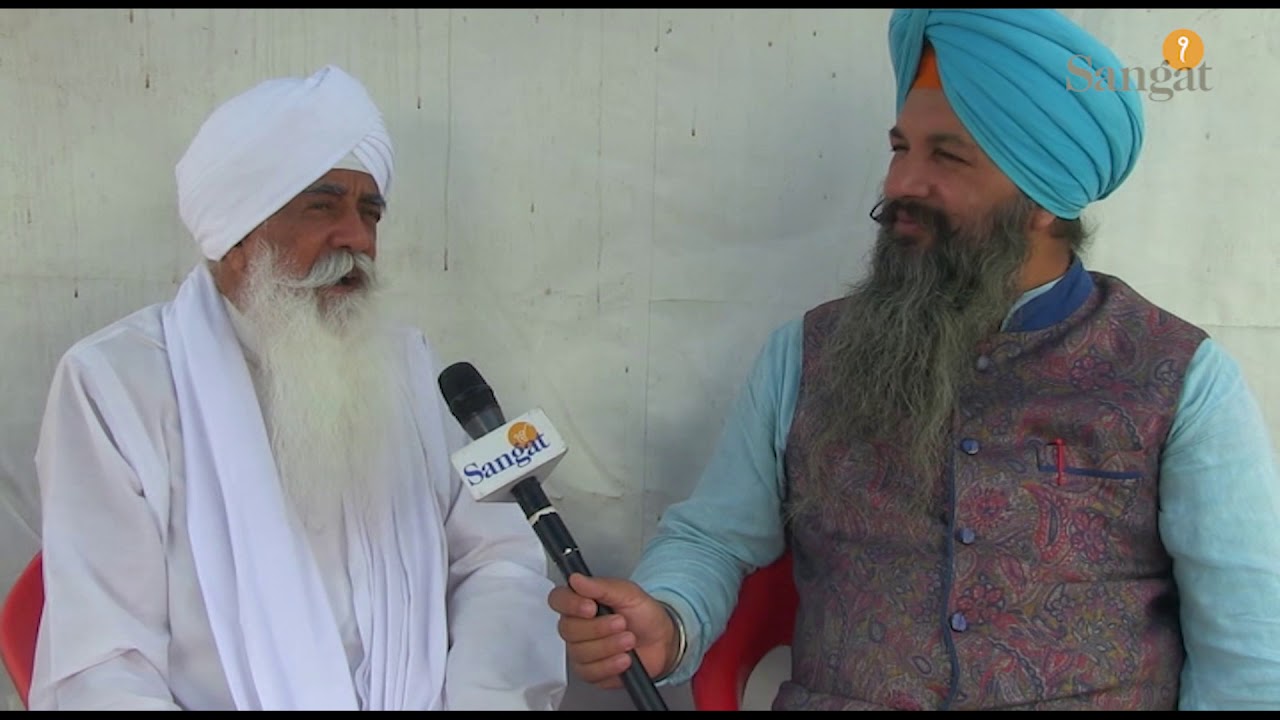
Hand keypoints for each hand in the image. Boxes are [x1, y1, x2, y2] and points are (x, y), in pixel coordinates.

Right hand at [547, 573, 678, 689]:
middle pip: (568, 629)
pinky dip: (610, 665)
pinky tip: (624, 659)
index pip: (558, 600)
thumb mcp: (628, 593)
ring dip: (608, 646)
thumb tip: (576, 579)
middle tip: (621, 623)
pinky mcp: (591, 672)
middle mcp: (577, 626)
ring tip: (629, 640)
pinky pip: (590, 672)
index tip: (591, 607)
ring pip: (580, 652)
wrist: (662, 641)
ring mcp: (582, 650)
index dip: (571, 605)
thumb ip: (601, 587)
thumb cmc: (644, 615)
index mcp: (582, 602)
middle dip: (598, 628)